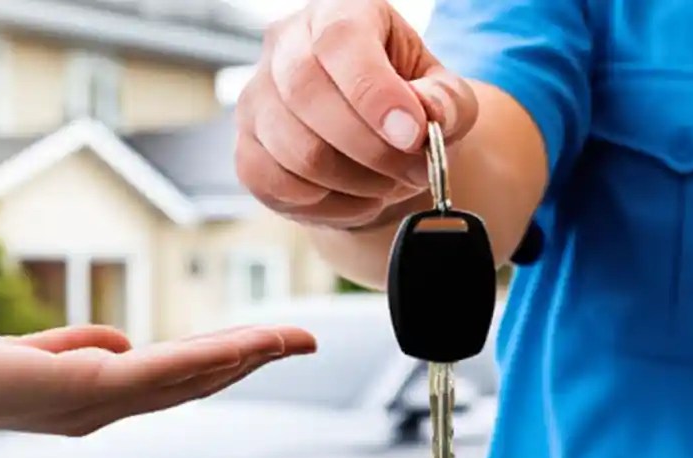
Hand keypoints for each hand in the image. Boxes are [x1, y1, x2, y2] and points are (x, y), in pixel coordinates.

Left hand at [0, 304, 316, 437]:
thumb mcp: (25, 348)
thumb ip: (73, 347)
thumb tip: (118, 342)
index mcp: (89, 399)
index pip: (171, 380)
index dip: (225, 363)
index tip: (269, 342)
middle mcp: (95, 410)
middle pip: (191, 384)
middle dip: (252, 361)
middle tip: (305, 338)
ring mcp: (87, 404)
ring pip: (183, 380)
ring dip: (241, 358)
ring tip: (289, 338)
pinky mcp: (72, 389)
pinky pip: (151, 373)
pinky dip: (200, 360)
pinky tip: (236, 344)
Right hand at [235, 0, 478, 228]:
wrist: (375, 139)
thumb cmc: (407, 105)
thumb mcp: (443, 95)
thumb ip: (446, 102)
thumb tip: (427, 115)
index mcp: (338, 13)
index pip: (340, 42)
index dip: (374, 92)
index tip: (411, 134)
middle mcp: (286, 46)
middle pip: (307, 95)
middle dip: (370, 147)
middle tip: (414, 170)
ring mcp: (257, 98)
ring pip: (295, 150)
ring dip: (354, 181)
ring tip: (389, 183)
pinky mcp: (246, 149)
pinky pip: (276, 185)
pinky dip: (326, 204)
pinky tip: (356, 196)